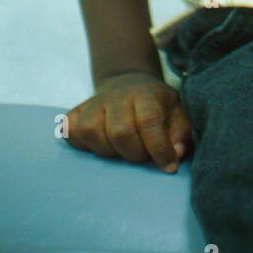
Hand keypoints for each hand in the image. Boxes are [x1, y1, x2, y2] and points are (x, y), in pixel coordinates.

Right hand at [65, 72, 192, 172]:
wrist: (129, 84)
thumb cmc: (157, 107)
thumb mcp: (177, 113)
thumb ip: (181, 134)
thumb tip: (177, 154)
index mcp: (146, 94)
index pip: (150, 121)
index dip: (160, 148)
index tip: (169, 167)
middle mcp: (118, 96)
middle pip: (120, 132)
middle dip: (134, 153)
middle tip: (142, 154)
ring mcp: (94, 103)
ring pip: (91, 132)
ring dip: (107, 150)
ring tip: (120, 150)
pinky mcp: (76, 112)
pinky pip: (70, 131)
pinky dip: (80, 143)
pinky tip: (97, 144)